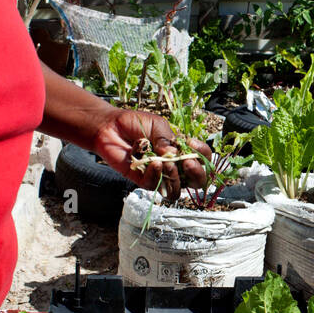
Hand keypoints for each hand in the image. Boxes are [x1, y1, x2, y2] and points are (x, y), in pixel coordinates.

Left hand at [90, 109, 212, 202]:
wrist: (110, 127)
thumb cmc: (135, 124)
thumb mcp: (158, 125)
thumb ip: (168, 139)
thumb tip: (174, 155)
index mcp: (182, 151)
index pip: (203, 159)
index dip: (202, 154)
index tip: (191, 143)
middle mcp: (174, 165)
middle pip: (197, 181)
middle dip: (197, 173)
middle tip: (187, 162)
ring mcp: (160, 175)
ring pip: (177, 189)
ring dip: (176, 178)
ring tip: (167, 164)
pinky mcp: (143, 181)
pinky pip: (155, 185)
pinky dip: (157, 175)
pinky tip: (153, 163)